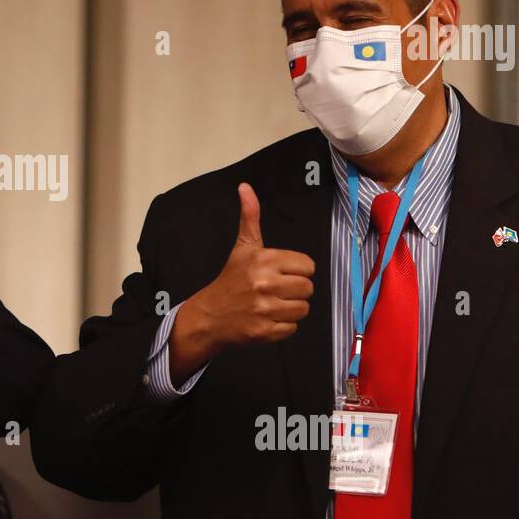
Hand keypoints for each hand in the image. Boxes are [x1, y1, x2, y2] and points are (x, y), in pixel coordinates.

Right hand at [169, 183, 314, 380]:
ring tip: (272, 304)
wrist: (210, 315)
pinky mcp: (265, 331)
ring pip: (303, 309)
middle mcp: (265, 284)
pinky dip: (282, 326)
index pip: (308, 266)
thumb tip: (245, 187)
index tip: (280, 273)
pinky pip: (292, 328)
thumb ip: (250, 217)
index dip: (297, 270)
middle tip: (275, 290)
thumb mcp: (243, 247)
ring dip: (290, 309)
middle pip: (308, 288)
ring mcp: (265, 310)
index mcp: (264, 260)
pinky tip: (267, 318)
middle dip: (295, 290)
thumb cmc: (231, 279)